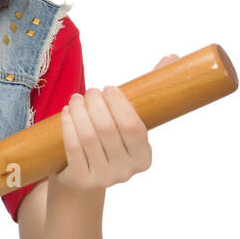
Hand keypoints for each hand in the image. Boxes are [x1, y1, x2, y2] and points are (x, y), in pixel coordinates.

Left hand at [52, 54, 179, 192]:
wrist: (83, 176)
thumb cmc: (109, 142)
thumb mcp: (128, 122)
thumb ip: (149, 94)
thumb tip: (172, 57)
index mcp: (144, 157)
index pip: (134, 127)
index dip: (120, 104)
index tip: (109, 88)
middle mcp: (126, 171)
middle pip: (108, 129)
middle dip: (96, 104)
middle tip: (90, 91)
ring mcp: (103, 178)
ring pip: (89, 137)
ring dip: (80, 111)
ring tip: (76, 98)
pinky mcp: (81, 180)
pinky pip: (73, 148)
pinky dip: (68, 126)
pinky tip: (66, 112)